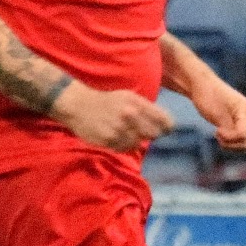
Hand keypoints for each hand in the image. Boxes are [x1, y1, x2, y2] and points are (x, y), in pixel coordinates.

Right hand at [52, 81, 173, 149]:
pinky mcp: (109, 140)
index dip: (167, 127)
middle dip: (151, 134)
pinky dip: (123, 145)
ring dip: (135, 140)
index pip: (164, 120)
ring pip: (138, 144)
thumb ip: (146, 109)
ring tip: (125, 133)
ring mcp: (120, 129)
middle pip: (154, 134)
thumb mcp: (129, 97)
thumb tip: (165, 124)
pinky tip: (116, 137)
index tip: (166, 130)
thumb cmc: (107, 100)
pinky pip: (124, 148)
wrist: (78, 105)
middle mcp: (131, 116)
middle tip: (144, 132)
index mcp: (138, 103)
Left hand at [189, 74, 245, 151]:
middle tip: (216, 133)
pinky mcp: (239, 123)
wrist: (202, 86)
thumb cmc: (207, 97)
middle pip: (245, 142)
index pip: (243, 134)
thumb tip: (241, 140)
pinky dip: (229, 141)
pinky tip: (219, 133)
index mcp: (245, 109)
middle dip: (230, 142)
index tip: (216, 131)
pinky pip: (239, 140)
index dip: (229, 138)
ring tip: (217, 134)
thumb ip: (229, 128)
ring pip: (243, 144)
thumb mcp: (216, 114)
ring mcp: (245, 120)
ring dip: (230, 144)